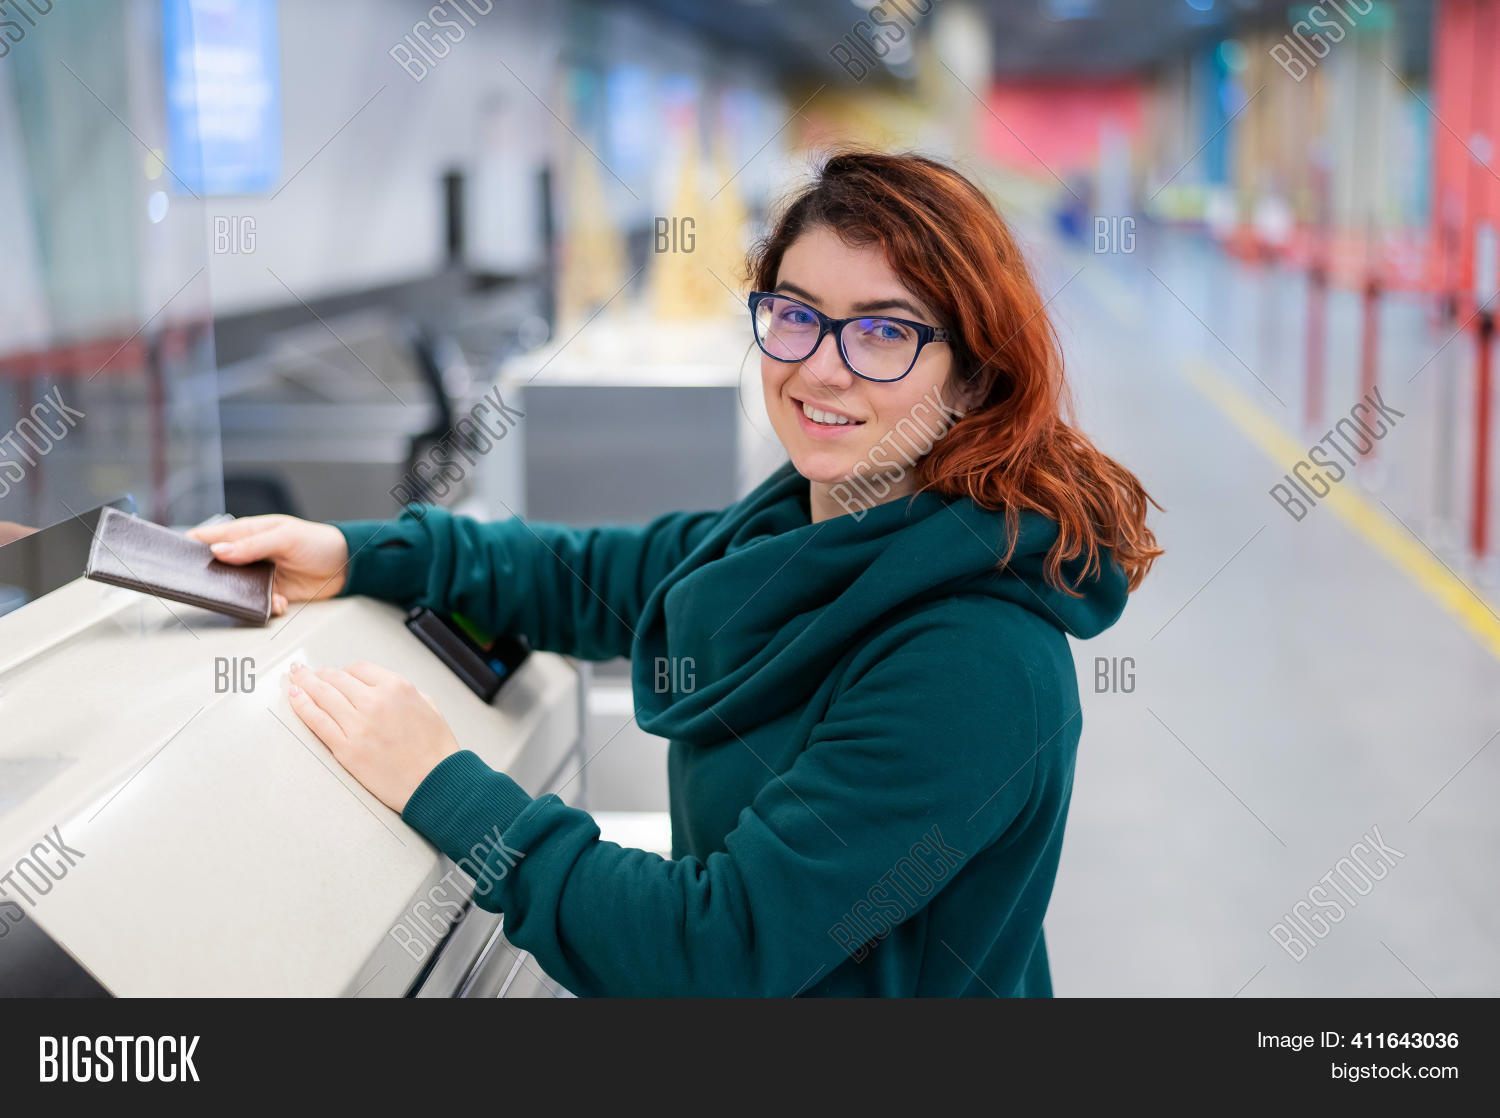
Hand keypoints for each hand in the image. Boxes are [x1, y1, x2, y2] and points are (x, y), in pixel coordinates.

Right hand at [189, 514, 348, 615]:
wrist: (345, 565)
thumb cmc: (316, 541)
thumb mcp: (284, 536)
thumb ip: (251, 545)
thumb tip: (217, 550)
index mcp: (245, 534)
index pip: (207, 538)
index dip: (188, 547)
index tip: (175, 560)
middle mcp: (246, 555)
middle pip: (216, 569)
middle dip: (214, 580)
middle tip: (216, 589)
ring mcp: (257, 576)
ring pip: (236, 591)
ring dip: (245, 597)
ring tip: (264, 595)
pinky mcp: (270, 594)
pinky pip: (258, 605)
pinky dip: (267, 607)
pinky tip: (280, 602)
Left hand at [287, 660, 459, 812]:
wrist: (435, 784)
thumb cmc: (436, 751)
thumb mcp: (429, 707)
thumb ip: (405, 694)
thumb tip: (384, 689)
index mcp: (397, 688)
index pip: (359, 669)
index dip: (344, 671)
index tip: (337, 675)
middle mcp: (375, 701)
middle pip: (336, 679)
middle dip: (318, 673)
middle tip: (305, 671)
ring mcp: (358, 725)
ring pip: (322, 695)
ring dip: (303, 683)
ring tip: (294, 678)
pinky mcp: (346, 749)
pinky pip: (317, 721)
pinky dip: (302, 706)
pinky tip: (294, 697)